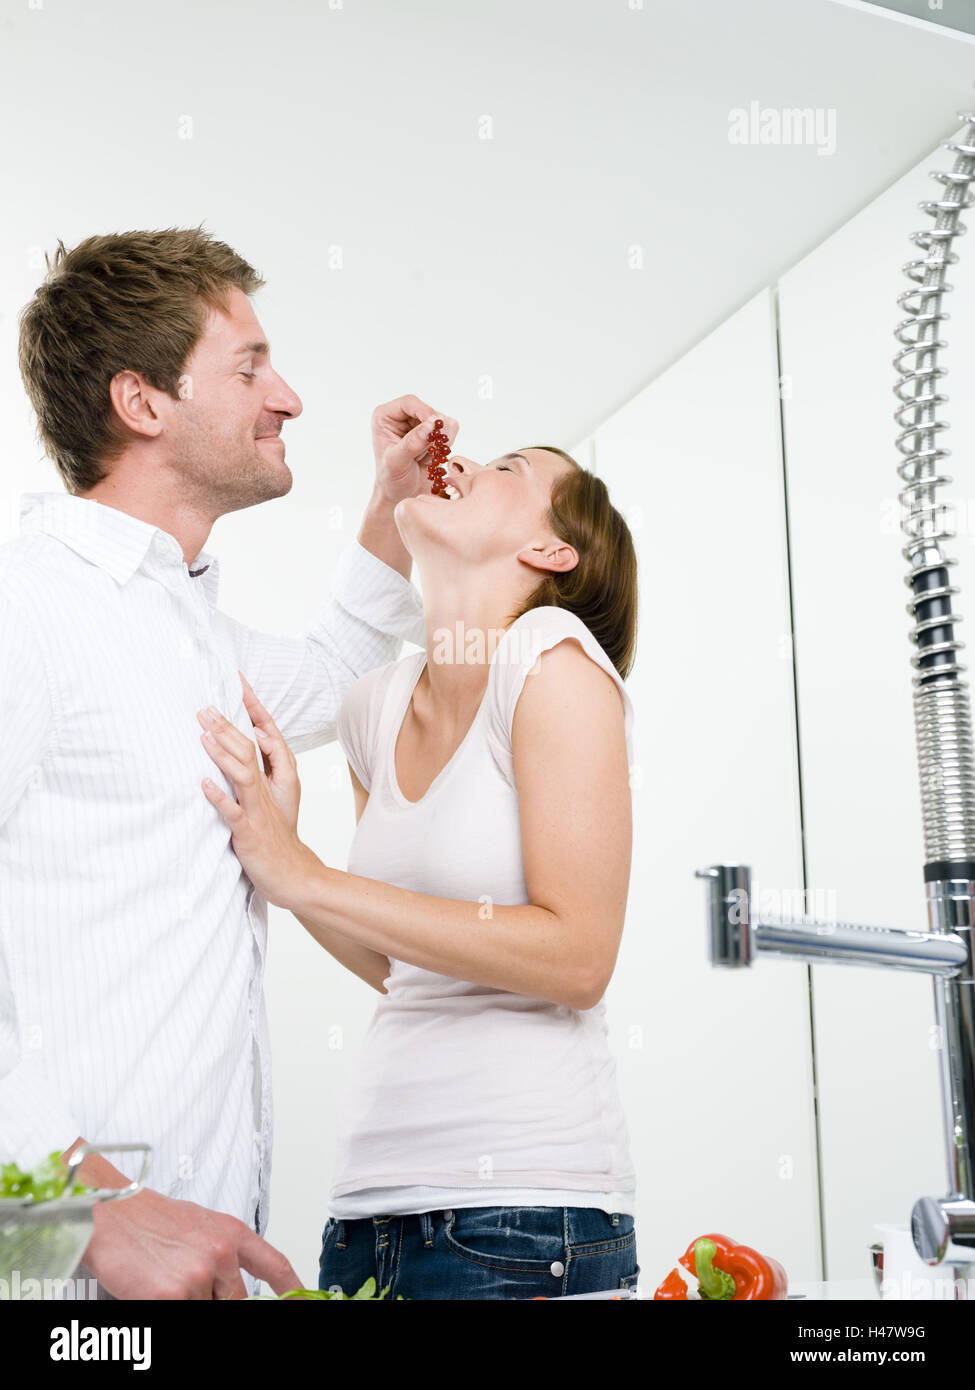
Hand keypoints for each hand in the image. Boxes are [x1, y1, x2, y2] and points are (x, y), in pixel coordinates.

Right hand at [84, 1186, 301, 1299]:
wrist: (111, 1214)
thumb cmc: (151, 1220)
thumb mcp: (201, 1227)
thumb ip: (224, 1254)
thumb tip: (235, 1284)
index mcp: (232, 1233)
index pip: (275, 1266)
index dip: (293, 1290)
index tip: (302, 1300)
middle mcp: (221, 1254)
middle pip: (236, 1301)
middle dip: (214, 1299)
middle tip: (188, 1281)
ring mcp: (198, 1276)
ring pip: (206, 1308)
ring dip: (189, 1300)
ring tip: (165, 1278)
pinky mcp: (172, 1296)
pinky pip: (182, 1314)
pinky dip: (169, 1305)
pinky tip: (154, 1289)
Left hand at [198, 673, 318, 908]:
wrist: (293, 872)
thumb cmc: (279, 831)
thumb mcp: (279, 793)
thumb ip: (267, 763)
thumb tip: (255, 734)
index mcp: (278, 776)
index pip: (265, 733)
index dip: (253, 707)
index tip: (238, 683)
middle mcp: (269, 788)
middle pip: (249, 749)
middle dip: (227, 726)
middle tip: (205, 707)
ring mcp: (259, 809)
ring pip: (242, 775)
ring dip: (222, 754)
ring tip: (202, 735)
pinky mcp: (248, 832)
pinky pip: (233, 812)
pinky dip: (218, 798)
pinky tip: (202, 784)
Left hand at [370, 394, 458, 505]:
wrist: (401, 496)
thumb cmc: (391, 480)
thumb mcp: (396, 462)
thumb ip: (411, 444)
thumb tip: (429, 426)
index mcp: (386, 416)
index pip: (410, 403)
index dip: (425, 412)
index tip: (435, 429)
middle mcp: (402, 416)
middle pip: (429, 410)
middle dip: (434, 431)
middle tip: (432, 451)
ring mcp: (418, 424)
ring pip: (442, 421)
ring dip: (439, 441)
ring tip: (426, 458)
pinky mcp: (432, 434)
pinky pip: (449, 432)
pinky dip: (444, 446)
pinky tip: (432, 459)